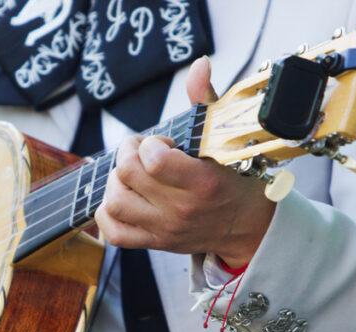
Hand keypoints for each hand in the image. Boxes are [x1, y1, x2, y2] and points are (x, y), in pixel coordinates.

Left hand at [95, 56, 274, 266]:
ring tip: (132, 173)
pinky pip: (114, 233)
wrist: (248, 226)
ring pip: (114, 202)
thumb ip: (205, 101)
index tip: (163, 143)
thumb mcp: (226, 139)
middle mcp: (180, 210)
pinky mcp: (154, 243)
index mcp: (202, 183)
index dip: (149, 143)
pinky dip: (107, 213)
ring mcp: (165, 230)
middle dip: (128, 153)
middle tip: (143, 151)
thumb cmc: (237, 178)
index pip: (153, 161)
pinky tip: (123, 197)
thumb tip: (198, 64)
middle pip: (126, 174)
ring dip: (115, 181)